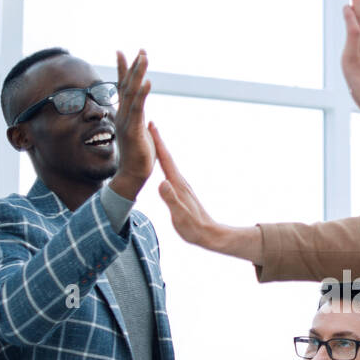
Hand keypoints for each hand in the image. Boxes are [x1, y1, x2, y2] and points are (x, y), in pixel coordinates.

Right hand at [110, 49, 159, 199]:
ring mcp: (127, 122)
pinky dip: (142, 94)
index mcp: (126, 115)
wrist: (132, 176)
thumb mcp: (140, 134)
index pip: (124, 88)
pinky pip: (138, 109)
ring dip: (138, 74)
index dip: (123, 70)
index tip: (122, 52)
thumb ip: (141, 123)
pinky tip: (147, 82)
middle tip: (141, 50)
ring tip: (144, 56)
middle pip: (127, 85)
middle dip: (133, 66)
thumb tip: (146, 118)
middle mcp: (123, 115)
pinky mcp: (133, 130)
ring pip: (132, 93)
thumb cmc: (138, 158)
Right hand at [152, 126, 263, 261]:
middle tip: (149, 124)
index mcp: (177, 185)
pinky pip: (170, 171)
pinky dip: (164, 162)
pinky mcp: (181, 192)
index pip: (165, 160)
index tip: (151, 126)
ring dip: (161, 150)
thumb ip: (171, 200)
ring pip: (169, 163)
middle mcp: (180, 182)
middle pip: (167, 157)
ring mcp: (182, 186)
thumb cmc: (194, 228)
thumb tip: (161, 182)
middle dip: (158, 141)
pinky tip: (162, 163)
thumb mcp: (180, 216)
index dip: (158, 143)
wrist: (209, 235)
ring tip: (152, 139)